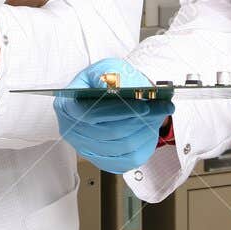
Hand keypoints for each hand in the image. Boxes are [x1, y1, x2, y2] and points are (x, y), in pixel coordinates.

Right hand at [54, 58, 172, 173]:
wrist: (111, 96)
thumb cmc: (107, 81)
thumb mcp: (106, 68)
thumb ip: (110, 75)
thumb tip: (115, 86)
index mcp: (67, 105)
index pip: (92, 114)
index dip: (119, 111)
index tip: (145, 106)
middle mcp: (72, 130)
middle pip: (110, 134)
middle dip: (140, 121)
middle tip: (163, 108)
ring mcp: (86, 149)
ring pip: (123, 148)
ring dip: (146, 131)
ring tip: (159, 116)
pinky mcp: (103, 161)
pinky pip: (129, 160)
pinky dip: (145, 144)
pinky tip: (150, 129)